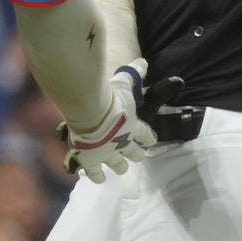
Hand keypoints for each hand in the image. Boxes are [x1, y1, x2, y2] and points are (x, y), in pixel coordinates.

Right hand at [58, 58, 157, 182]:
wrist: (91, 112)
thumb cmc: (111, 97)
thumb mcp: (126, 82)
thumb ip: (135, 73)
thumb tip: (144, 62)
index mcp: (135, 127)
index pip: (147, 135)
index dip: (149, 137)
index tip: (151, 140)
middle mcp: (123, 144)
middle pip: (133, 153)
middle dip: (135, 154)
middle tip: (137, 157)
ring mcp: (106, 154)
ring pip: (116, 165)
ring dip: (119, 167)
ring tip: (119, 169)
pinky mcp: (90, 160)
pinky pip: (94, 172)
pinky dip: (96, 176)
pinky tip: (97, 178)